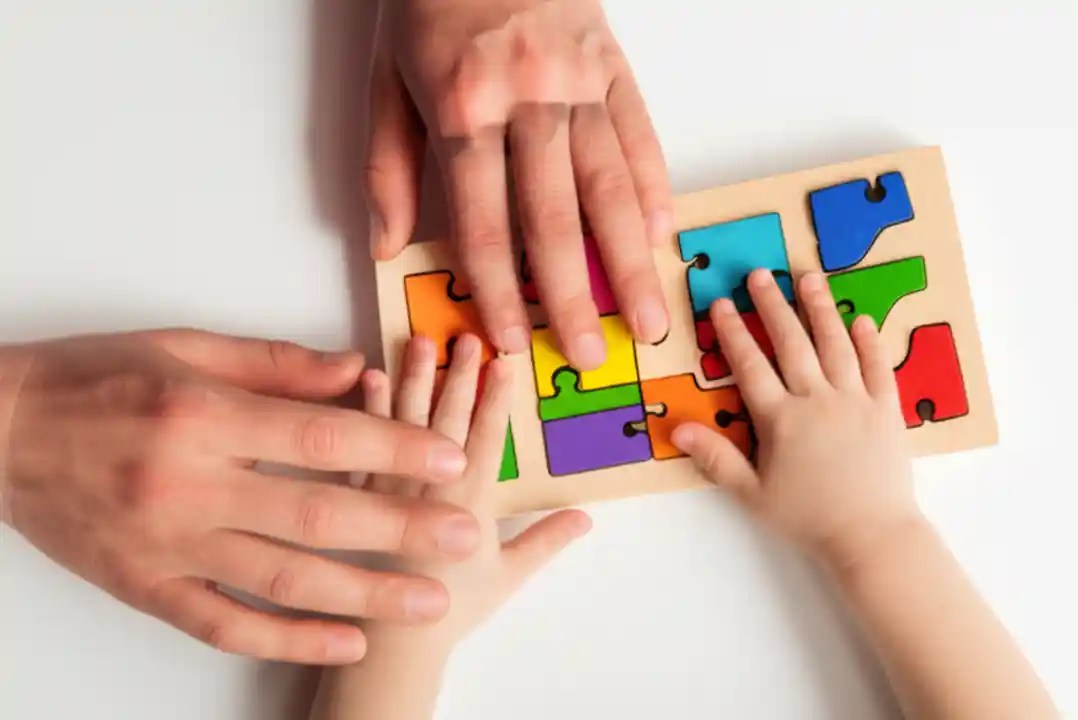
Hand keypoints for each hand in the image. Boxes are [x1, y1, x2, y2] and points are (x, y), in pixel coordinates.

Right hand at [0, 329, 483, 664]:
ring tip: (428, 600)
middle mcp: (186, 485)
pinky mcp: (145, 587)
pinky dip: (288, 637)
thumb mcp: (183, 347)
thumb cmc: (90, 381)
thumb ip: (276, 365)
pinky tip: (344, 641)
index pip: (318, 437)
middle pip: (314, 513)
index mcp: (201, 415)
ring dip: (363, 593)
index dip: (392, 447)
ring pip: (280, 578)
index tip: (450, 458)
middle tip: (466, 537)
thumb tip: (358, 374)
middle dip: (400, 528)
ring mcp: (165, 544)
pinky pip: (225, 624)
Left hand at [357, 334, 590, 645]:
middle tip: (466, 336)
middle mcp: (430, 483)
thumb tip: (587, 515)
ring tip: (419, 340)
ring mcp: (391, 484)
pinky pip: (361, 441)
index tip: (503, 360)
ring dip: (413, 377)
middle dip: (459, 373)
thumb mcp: (510, 574)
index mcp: (470, 499)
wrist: (392, 640)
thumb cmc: (454, 607)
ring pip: (403, 419)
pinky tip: (367, 377)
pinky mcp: (360, 492)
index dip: (496, 396)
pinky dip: (365, 407)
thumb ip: (547, 540)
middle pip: (447, 417)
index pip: (487, 436)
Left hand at [364, 0, 672, 368]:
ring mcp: (579, 85)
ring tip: (649, 318)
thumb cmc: (429, 3)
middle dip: (574, 298)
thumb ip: (387, 168)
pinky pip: (641, 137)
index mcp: (463, 110)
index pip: (482, 224)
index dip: (498, 292)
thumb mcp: (385, 80)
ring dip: (630, 262)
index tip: (511, 342)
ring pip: (610, 188)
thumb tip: (388, 248)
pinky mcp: (614, 68)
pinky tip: (662, 237)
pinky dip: (655, 190)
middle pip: (554, 219)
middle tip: (593, 355)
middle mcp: (528, 103)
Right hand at [671, 270, 921, 569]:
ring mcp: (855, 401)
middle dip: (772, 305)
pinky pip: (876, 367)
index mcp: (781, 420)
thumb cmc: (808, 519)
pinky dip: (868, 341)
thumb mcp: (753, 495)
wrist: (872, 535)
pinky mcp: (886, 410)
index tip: (720, 303)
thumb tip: (678, 429)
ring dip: (819, 308)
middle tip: (758, 274)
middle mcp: (817, 400)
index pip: (750, 366)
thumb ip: (717, 459)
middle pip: (791, 343)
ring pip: (834, 344)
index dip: (732, 333)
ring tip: (807, 277)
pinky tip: (860, 319)